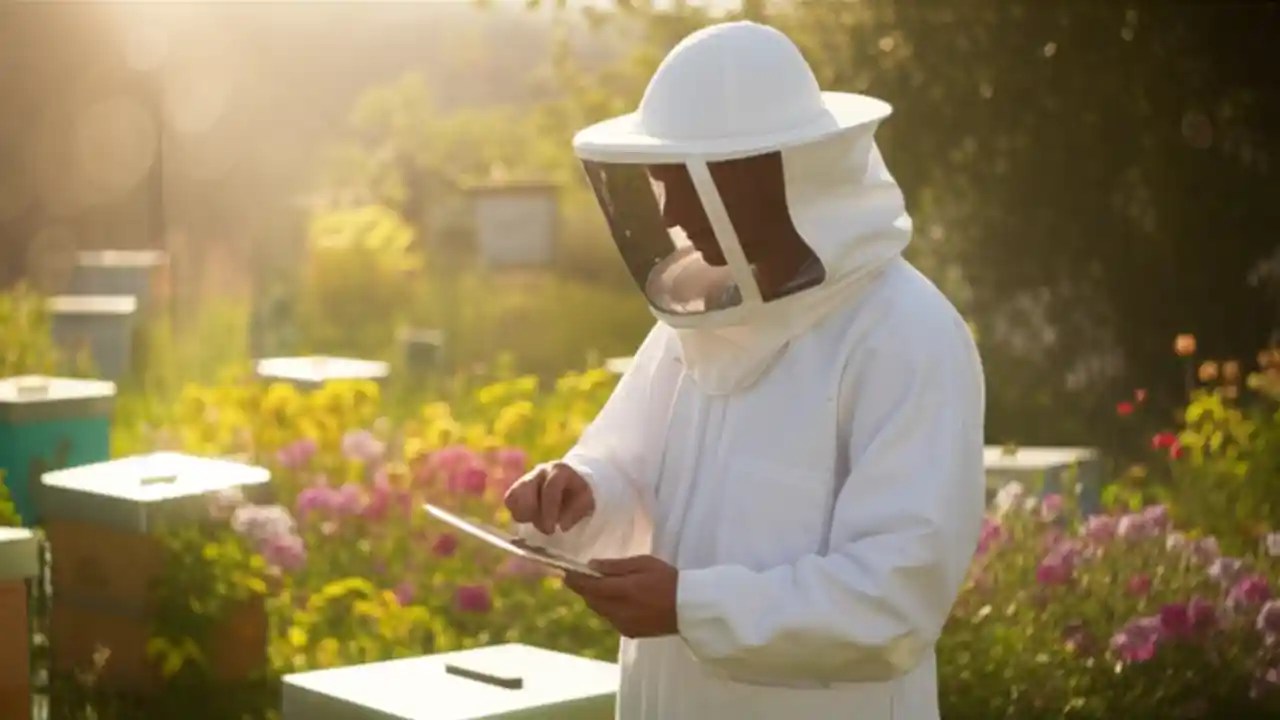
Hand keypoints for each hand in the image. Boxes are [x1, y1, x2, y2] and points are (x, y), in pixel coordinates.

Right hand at [503, 462, 594, 534]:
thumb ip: (576, 513)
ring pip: (513, 497)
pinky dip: (517, 513)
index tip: (552, 529)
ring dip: (524, 515)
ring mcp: (526, 478)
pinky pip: (509, 501)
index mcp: (560, 470)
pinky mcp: (516, 487)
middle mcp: (540, 471)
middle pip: (525, 490)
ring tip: (539, 521)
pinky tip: (531, 518)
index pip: (550, 488)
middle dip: (535, 515)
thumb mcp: (587, 502)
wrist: (570, 485)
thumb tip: (562, 526)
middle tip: (547, 529)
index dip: (550, 510)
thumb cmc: (578, 495)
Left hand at [564, 555, 678, 638]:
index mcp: (622, 591)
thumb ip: (615, 566)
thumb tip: (591, 566)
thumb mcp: (643, 563)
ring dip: (597, 600)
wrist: (688, 608)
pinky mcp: (630, 632)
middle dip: (585, 590)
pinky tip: (621, 602)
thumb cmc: (668, 579)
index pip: (588, 587)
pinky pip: (612, 620)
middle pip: (591, 601)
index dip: (575, 581)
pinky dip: (610, 610)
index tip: (566, 573)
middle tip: (584, 578)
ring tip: (604, 588)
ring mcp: (623, 624)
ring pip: (600, 611)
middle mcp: (618, 611)